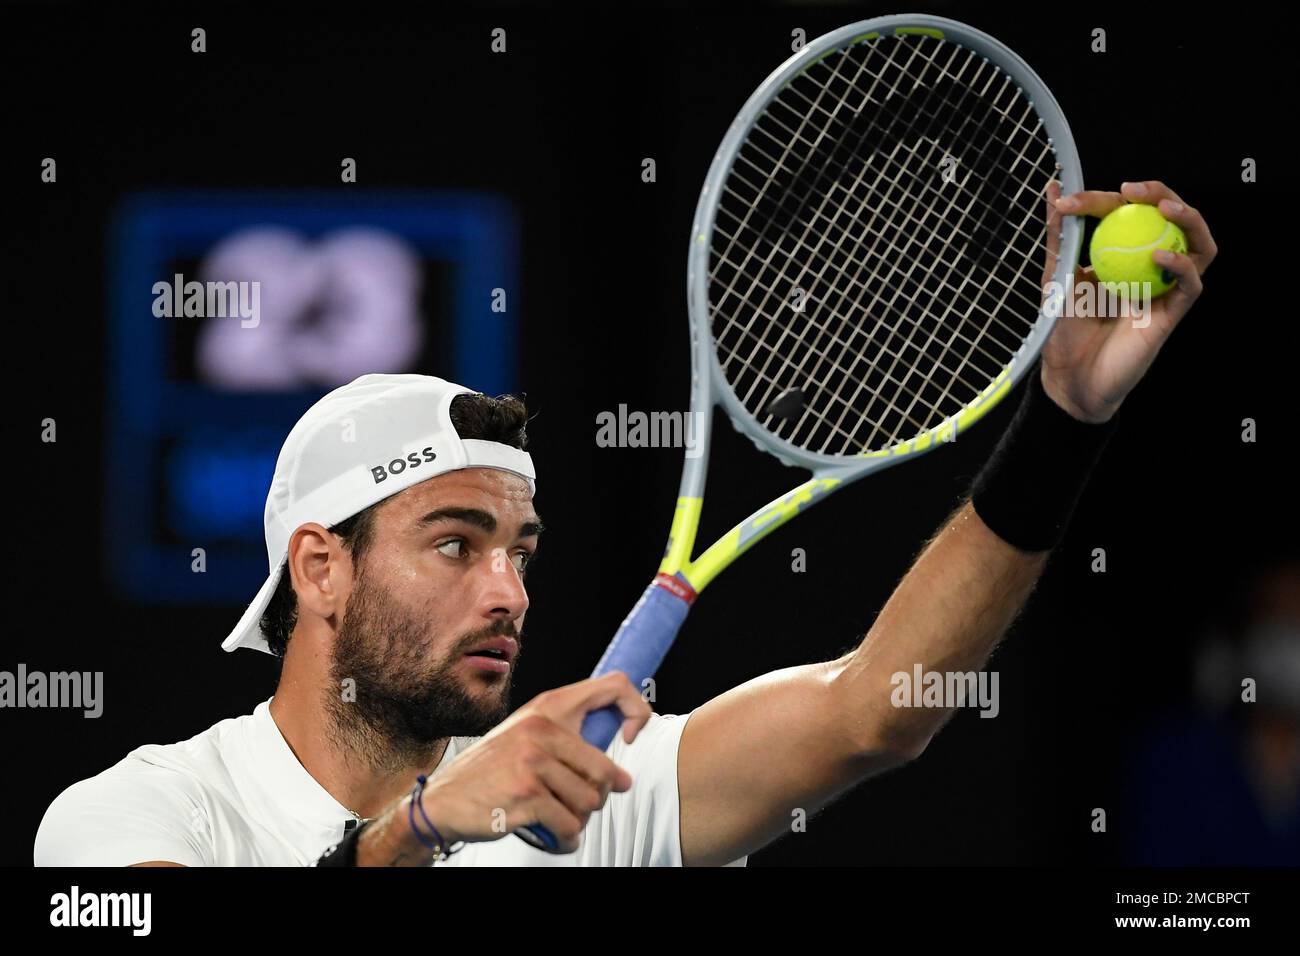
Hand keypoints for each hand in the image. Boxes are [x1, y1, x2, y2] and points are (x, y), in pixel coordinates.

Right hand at [417, 672, 652, 852]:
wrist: (442, 800)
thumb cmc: (491, 770)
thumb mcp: (526, 735)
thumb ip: (566, 736)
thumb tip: (619, 770)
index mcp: (547, 707)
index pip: (614, 686)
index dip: (637, 710)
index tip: (631, 737)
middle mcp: (542, 729)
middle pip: (606, 770)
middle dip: (599, 796)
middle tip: (580, 802)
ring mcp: (533, 762)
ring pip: (590, 802)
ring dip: (579, 820)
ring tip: (559, 818)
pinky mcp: (527, 795)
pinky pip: (570, 826)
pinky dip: (567, 839)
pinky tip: (555, 836)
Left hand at [1038, 179, 1216, 422]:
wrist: (1069, 379)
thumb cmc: (1062, 330)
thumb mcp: (1056, 276)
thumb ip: (1059, 236)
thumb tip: (1053, 188)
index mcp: (1123, 253)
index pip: (1127, 213)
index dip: (1102, 199)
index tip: (1070, 201)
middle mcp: (1150, 266)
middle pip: (1173, 218)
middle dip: (1160, 193)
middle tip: (1132, 190)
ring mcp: (1165, 289)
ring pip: (1199, 245)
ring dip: (1188, 218)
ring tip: (1163, 207)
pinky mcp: (1173, 314)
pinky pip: (1191, 284)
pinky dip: (1181, 265)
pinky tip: (1159, 255)